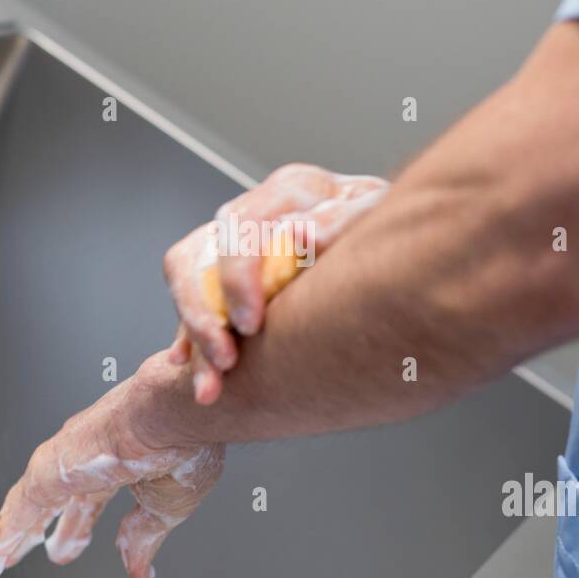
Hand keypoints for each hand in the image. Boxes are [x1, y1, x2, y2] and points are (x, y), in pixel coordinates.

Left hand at [0, 378, 222, 577]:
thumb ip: (144, 538)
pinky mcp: (52, 467)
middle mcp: (88, 457)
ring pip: (26, 503)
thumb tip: (140, 570)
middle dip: (33, 529)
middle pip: (50, 501)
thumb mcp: (166, 508)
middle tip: (15, 552)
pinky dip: (5, 534)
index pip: (89, 500)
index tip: (66, 549)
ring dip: (8, 534)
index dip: (76, 527)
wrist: (177, 413)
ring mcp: (67, 459)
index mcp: (120, 463)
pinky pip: (19, 507)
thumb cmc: (185, 445)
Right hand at [162, 163, 387, 404]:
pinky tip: (201, 375)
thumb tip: (301, 235)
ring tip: (211, 387)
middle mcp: (255, 211)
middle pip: (198, 256)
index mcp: (291, 190)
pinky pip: (192, 304)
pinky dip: (191, 341)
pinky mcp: (226, 273)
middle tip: (227, 361)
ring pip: (185, 281)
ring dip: (193, 335)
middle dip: (203, 315)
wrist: (393, 247)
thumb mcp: (376, 218)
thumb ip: (343, 220)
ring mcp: (234, 241)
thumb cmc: (384, 230)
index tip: (249, 325)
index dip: (236, 278)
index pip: (241, 228)